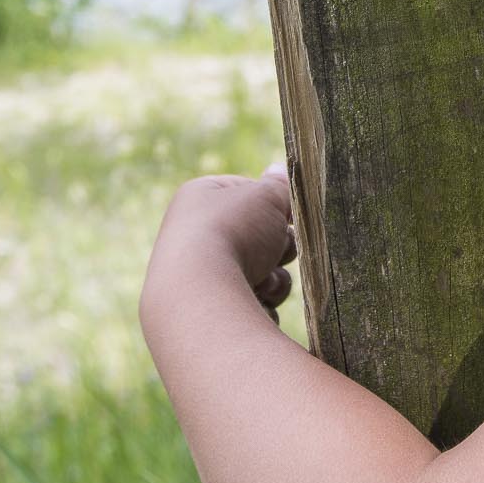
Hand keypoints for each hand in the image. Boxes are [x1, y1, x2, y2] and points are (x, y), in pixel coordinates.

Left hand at [149, 161, 298, 319]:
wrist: (199, 298)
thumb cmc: (232, 234)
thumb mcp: (265, 197)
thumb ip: (279, 186)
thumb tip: (278, 171)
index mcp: (201, 198)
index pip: (248, 193)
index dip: (273, 204)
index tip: (287, 214)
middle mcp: (196, 235)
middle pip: (260, 238)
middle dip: (278, 248)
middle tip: (275, 249)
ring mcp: (201, 276)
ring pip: (262, 274)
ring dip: (274, 280)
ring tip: (263, 283)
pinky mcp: (211, 311)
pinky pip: (251, 305)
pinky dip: (260, 306)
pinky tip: (253, 306)